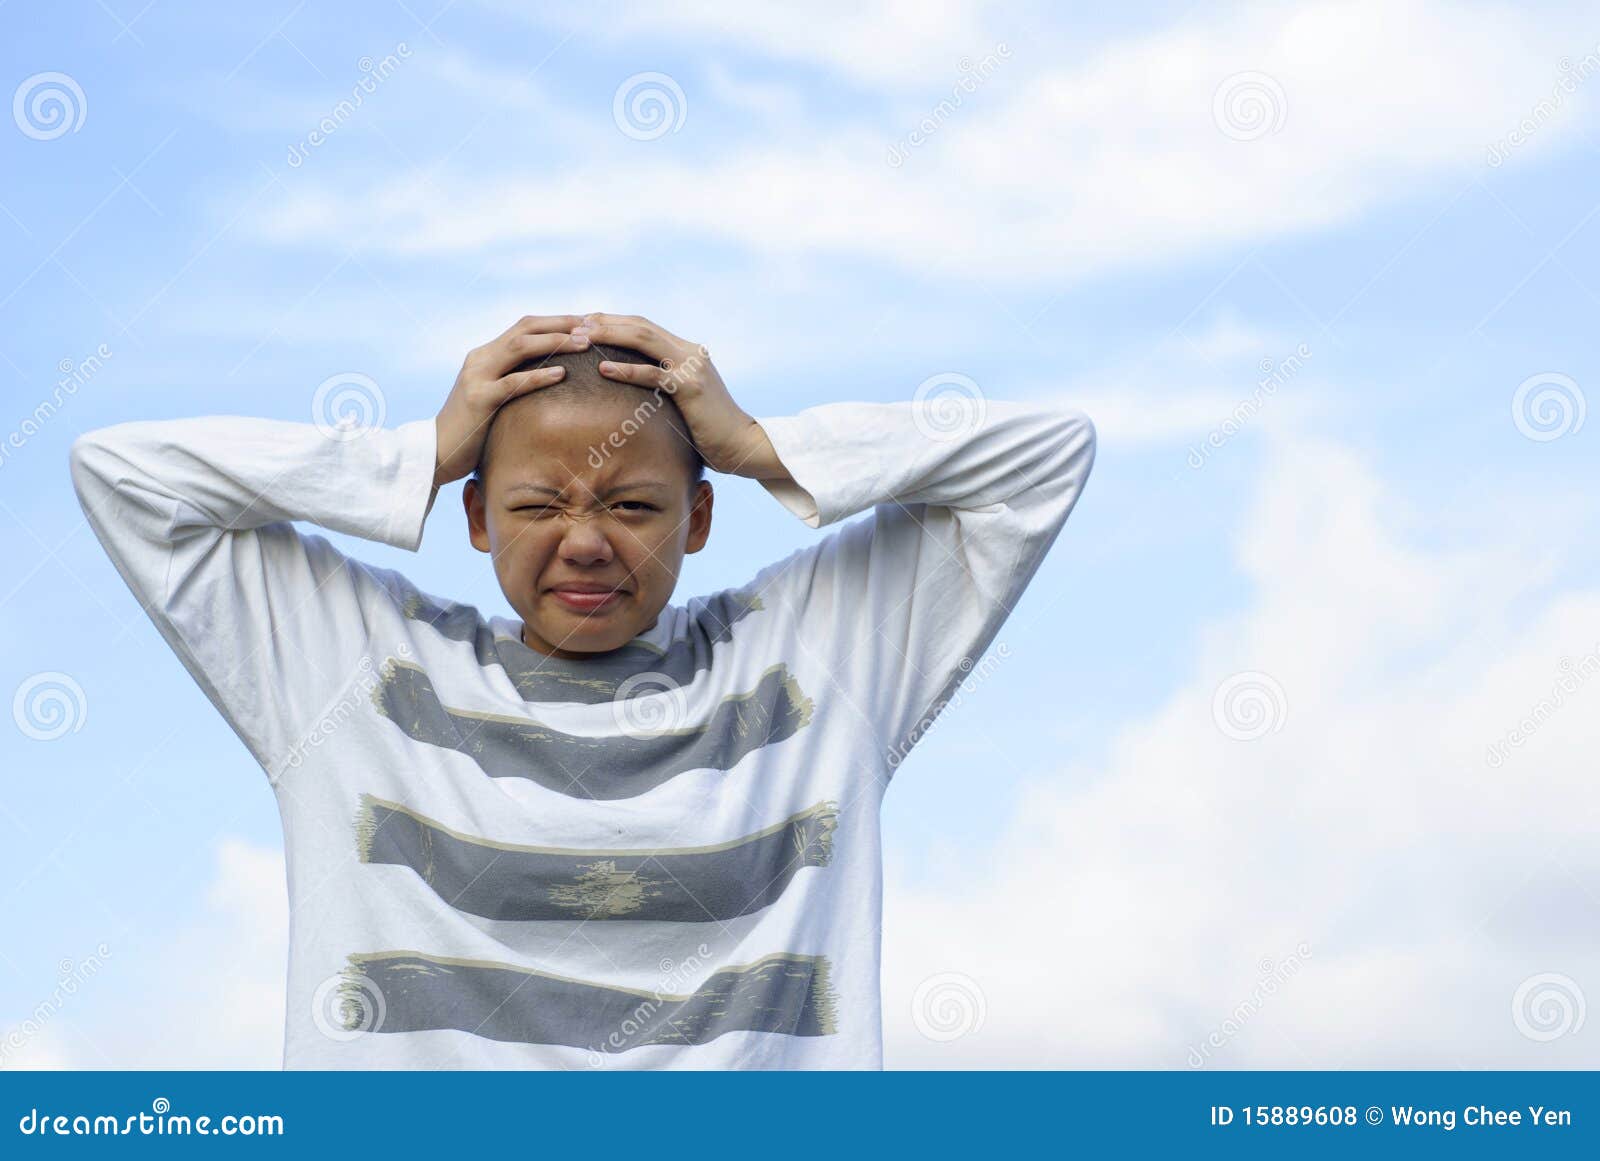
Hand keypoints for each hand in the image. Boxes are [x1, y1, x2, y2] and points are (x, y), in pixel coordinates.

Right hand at [433, 315, 591, 486]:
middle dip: (561, 324)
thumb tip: (551, 380)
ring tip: (584, 343)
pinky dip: (538, 376)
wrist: (436, 454)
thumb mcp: (493, 399)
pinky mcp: (479, 400)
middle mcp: (480, 359)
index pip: (524, 327)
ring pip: (520, 348)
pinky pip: (513, 383)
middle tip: (592, 325)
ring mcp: (477, 377)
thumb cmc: (471, 431)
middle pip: (525, 328)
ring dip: (555, 342)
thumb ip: (513, 383)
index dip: (556, 321)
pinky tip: (562, 374)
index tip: (585, 323)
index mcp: (485, 355)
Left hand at [571, 313, 782, 478]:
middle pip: (640, 326)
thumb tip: (630, 388)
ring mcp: (692, 368)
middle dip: (605, 322)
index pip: (643, 327)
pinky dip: (627, 370)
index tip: (583, 324)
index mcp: (686, 351)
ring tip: (581, 336)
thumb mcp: (682, 401)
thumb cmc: (709, 429)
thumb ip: (662, 386)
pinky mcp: (692, 388)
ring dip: (610, 335)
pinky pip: (654, 374)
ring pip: (645, 340)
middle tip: (573, 323)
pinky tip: (603, 369)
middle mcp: (689, 352)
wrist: (742, 445)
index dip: (612, 322)